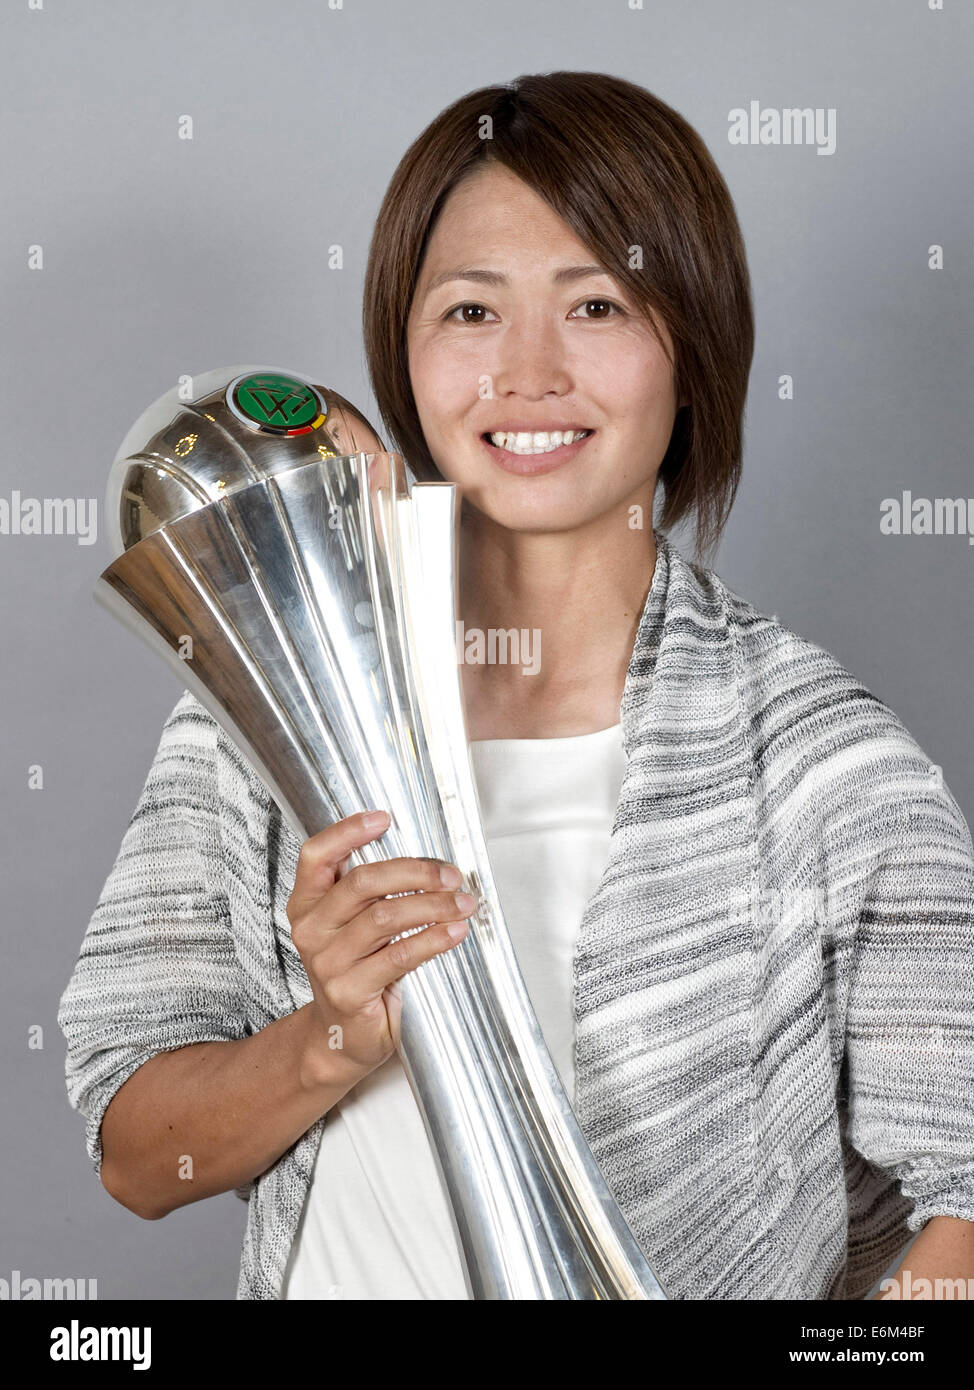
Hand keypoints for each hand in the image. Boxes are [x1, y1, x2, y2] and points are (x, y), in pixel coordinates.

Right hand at [286, 810, 474, 1083]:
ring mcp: (327, 961)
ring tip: (464, 903)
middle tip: (451, 873)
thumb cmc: (356, 968)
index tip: (384, 819)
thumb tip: (427, 860)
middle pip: (363, 882)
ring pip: (386, 917)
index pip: (316, 856)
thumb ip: (371, 892)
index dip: (347, 832)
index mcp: (306, 903)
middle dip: (415, 872)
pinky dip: (433, 939)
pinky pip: (399, 955)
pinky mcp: (350, 990)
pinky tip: (454, 931)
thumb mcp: (352, 924)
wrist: (342, 1035)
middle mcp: (311, 929)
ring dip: (433, 905)